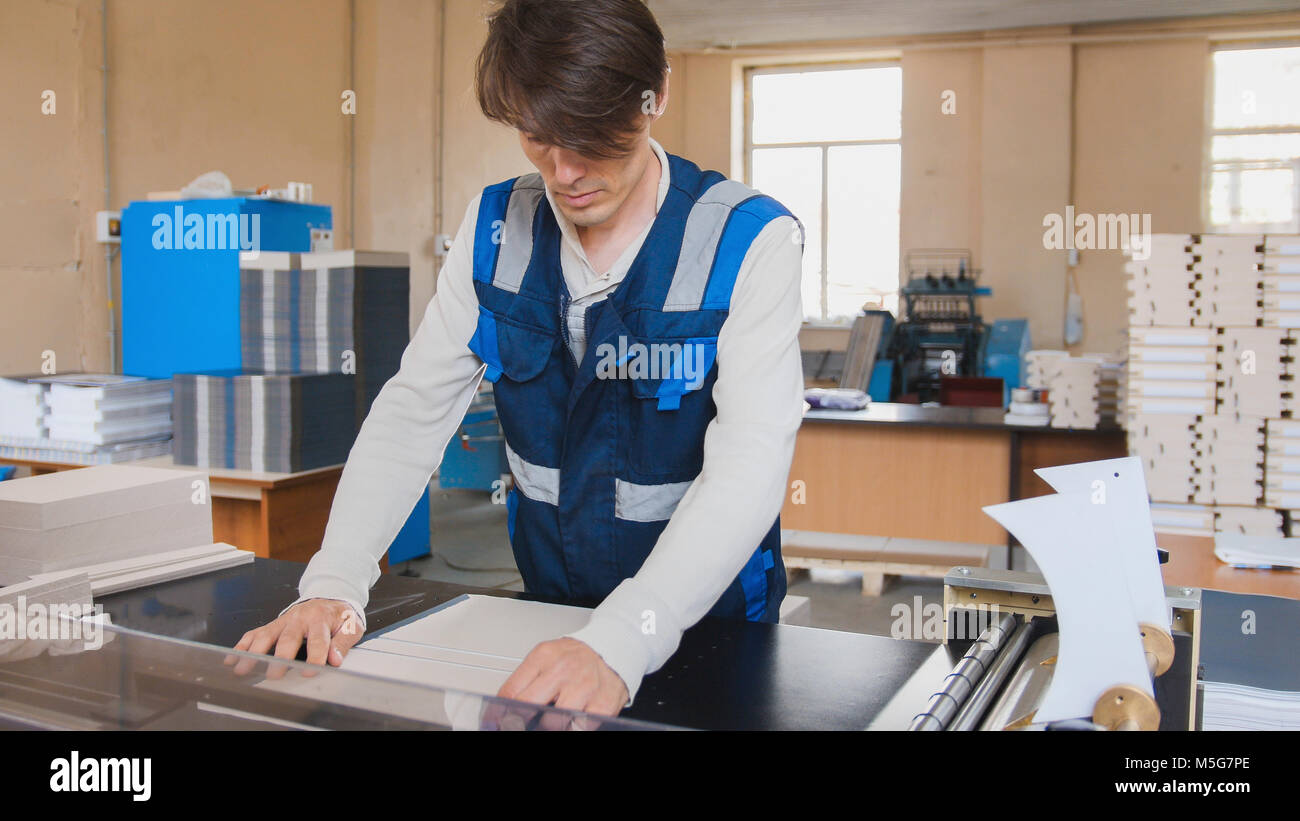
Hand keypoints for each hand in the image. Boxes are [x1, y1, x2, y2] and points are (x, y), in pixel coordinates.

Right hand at [226, 599, 363, 678]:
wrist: (330, 598)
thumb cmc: (339, 616)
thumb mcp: (351, 626)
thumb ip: (343, 643)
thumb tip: (335, 659)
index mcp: (321, 619)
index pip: (318, 640)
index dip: (314, 656)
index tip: (310, 671)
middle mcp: (299, 619)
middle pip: (288, 638)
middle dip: (280, 657)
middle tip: (274, 675)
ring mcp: (283, 622)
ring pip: (266, 636)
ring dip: (254, 653)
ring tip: (243, 668)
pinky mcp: (272, 625)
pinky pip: (254, 634)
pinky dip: (242, 646)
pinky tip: (232, 658)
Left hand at [497, 637, 628, 717]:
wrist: (613, 648)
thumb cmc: (576, 656)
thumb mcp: (546, 657)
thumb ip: (526, 679)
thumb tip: (502, 707)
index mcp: (544, 656)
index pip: (511, 690)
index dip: (498, 713)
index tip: (494, 723)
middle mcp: (564, 670)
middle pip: (528, 706)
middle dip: (517, 722)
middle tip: (517, 725)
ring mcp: (584, 687)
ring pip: (553, 721)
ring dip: (548, 725)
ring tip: (550, 721)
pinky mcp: (603, 704)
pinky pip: (580, 728)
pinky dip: (573, 727)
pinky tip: (570, 722)